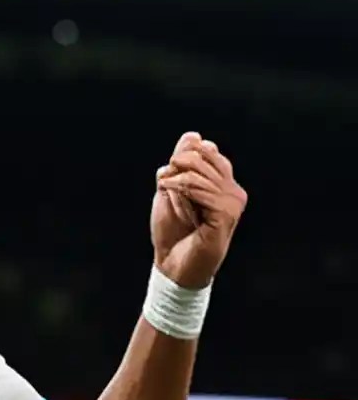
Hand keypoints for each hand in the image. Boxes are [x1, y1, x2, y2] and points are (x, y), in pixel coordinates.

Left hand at [152, 132, 247, 288]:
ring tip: (166, 191)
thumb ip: (181, 164)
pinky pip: (202, 190)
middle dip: (179, 164)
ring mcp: (233, 203)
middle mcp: (233, 191)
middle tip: (165, 181)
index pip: (208, 151)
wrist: (173, 264)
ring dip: (176, 180)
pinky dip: (180, 190)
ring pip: (200, 172)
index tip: (168, 175)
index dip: (184, 155)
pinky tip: (170, 196)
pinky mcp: (226, 215)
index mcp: (224, 184)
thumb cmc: (172, 231)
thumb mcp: (172, 191)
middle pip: (205, 156)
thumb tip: (193, 135)